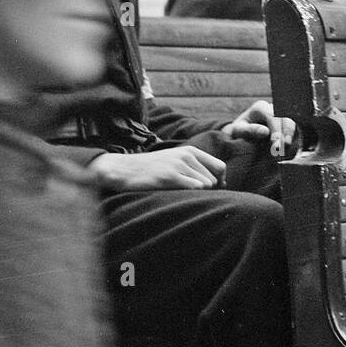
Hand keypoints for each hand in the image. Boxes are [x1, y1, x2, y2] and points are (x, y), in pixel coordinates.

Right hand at [90, 146, 225, 190]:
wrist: (123, 170)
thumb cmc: (151, 170)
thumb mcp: (175, 162)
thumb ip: (196, 169)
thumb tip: (222, 183)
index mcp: (190, 151)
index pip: (220, 167)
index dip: (219, 181)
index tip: (210, 191)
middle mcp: (187, 155)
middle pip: (214, 180)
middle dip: (207, 191)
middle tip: (190, 195)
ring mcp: (179, 165)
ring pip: (206, 185)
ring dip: (198, 194)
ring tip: (181, 194)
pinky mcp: (170, 176)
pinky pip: (194, 188)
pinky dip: (191, 196)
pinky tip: (177, 195)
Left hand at [221, 99, 297, 153]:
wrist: (241, 136)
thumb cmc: (238, 133)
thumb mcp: (238, 131)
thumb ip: (250, 130)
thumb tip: (265, 132)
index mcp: (260, 108)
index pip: (273, 117)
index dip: (276, 132)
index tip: (276, 147)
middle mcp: (273, 109)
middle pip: (286, 120)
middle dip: (286, 136)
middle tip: (283, 151)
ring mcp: (282, 116)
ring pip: (294, 125)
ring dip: (291, 140)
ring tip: (285, 153)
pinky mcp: (287, 126)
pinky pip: (296, 132)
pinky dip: (294, 143)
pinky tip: (287, 152)